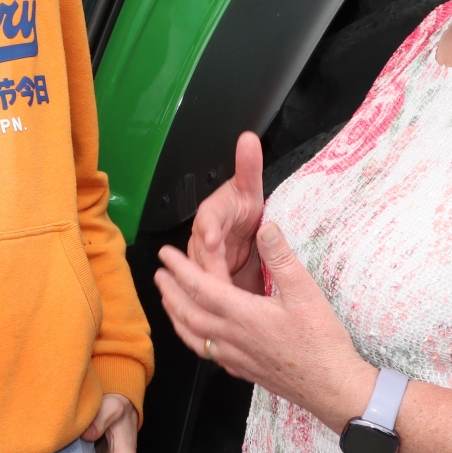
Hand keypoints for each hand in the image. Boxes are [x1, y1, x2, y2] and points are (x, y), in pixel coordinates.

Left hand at [155, 222, 374, 431]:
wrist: (331, 388)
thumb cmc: (320, 342)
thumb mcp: (306, 291)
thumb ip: (281, 258)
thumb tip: (265, 227)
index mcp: (243, 314)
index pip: (200, 286)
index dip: (180, 268)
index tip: (166, 254)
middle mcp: (232, 337)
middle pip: (188, 313)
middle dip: (169, 292)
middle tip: (158, 275)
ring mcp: (235, 357)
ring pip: (193, 336)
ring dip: (175, 316)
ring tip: (167, 302)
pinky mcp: (242, 370)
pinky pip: (207, 353)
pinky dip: (194, 339)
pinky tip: (198, 337)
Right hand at [188, 132, 266, 289]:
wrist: (243, 231)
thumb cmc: (242, 208)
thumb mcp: (249, 188)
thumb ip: (248, 166)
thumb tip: (248, 139)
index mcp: (212, 214)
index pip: (207, 220)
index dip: (209, 230)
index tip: (213, 239)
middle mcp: (203, 238)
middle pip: (202, 254)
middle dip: (211, 267)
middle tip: (222, 279)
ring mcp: (205, 260)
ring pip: (201, 276)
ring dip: (210, 288)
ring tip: (223, 300)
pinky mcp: (212, 279)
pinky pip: (207, 292)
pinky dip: (212, 302)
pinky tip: (223, 313)